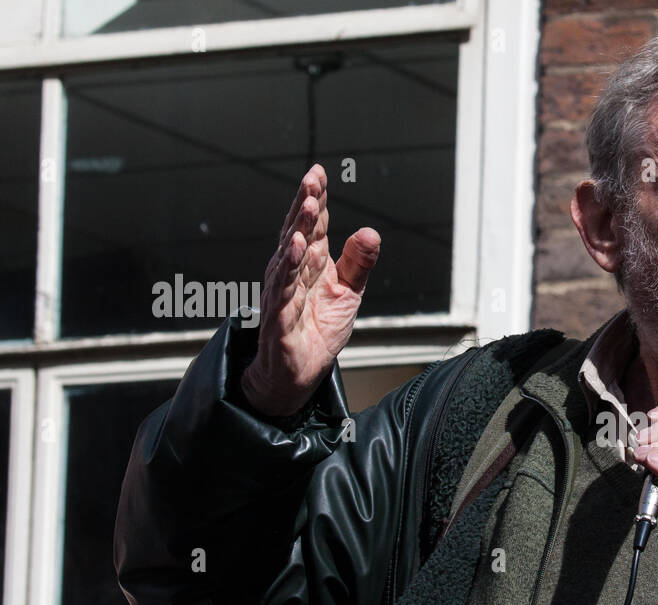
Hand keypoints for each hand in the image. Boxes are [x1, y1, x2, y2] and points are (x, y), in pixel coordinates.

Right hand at [241, 164, 380, 417]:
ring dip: (297, 229)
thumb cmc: (318, 329)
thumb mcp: (348, 292)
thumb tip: (372, 231)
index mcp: (309, 263)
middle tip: (312, 179)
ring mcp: (282, 293)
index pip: (313, 226)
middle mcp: (291, 272)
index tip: (320, 172)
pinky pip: (282, 290)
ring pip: (288, 255)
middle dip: (305, 204)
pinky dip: (288, 269)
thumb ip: (359, 262)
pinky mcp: (279, 318)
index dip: (317, 199)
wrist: (298, 373)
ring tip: (308, 206)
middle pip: (297, 232)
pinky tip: (294, 248)